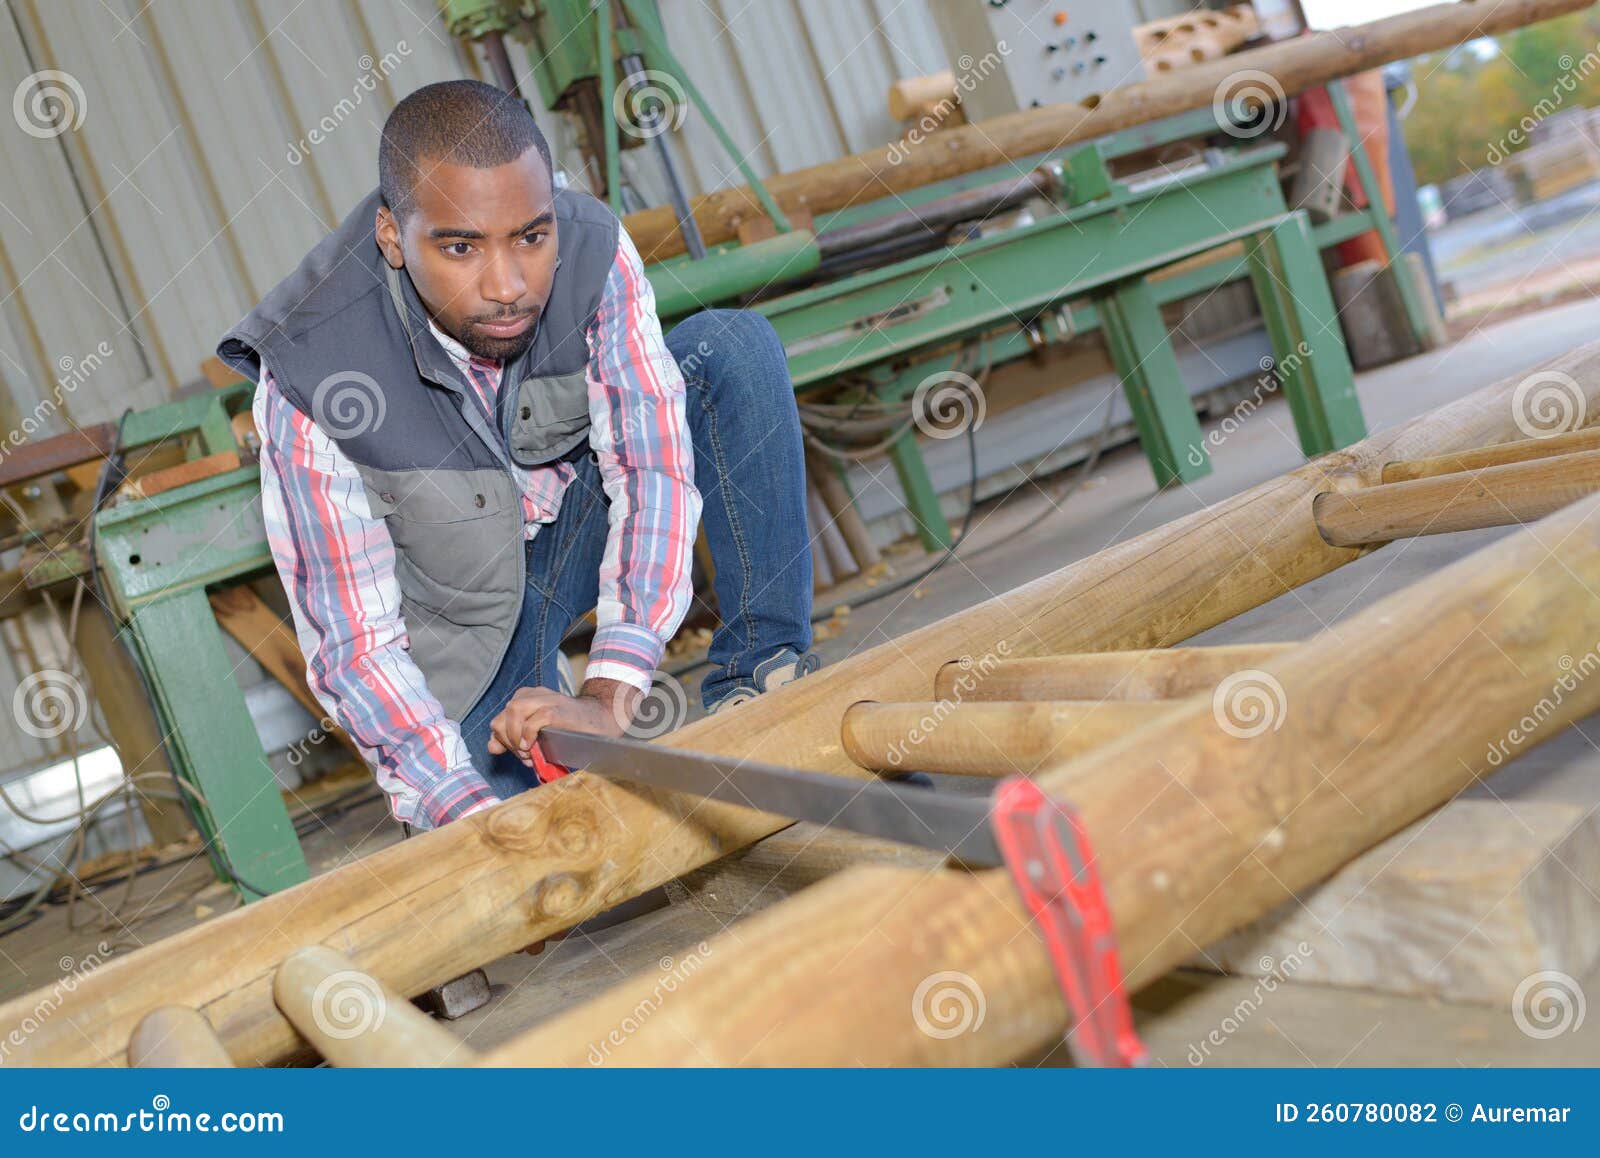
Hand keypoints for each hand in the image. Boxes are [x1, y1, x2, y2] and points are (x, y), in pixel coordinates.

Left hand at [487, 677, 640, 766]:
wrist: (598, 721)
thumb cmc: (568, 728)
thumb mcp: (535, 732)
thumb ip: (512, 737)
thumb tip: (491, 747)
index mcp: (524, 698)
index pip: (498, 720)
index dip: (503, 741)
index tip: (518, 754)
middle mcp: (532, 695)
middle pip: (502, 717)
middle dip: (508, 742)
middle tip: (524, 756)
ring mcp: (544, 700)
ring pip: (513, 712)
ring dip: (517, 738)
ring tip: (528, 753)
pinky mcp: (556, 709)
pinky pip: (533, 720)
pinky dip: (529, 735)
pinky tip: (534, 746)